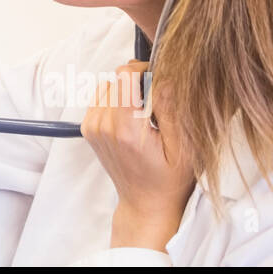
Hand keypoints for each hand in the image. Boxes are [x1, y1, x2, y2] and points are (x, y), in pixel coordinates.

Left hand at [81, 60, 195, 246]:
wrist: (146, 203)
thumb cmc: (170, 179)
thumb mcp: (183, 147)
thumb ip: (171, 109)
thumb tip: (163, 76)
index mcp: (126, 128)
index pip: (124, 75)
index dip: (144, 71)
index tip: (159, 82)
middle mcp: (103, 125)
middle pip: (117, 78)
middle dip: (138, 84)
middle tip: (156, 106)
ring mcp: (92, 127)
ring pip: (108, 86)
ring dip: (126, 93)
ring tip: (144, 115)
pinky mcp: (88, 129)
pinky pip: (101, 98)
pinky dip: (116, 102)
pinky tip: (132, 120)